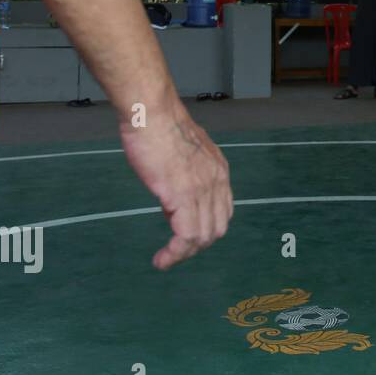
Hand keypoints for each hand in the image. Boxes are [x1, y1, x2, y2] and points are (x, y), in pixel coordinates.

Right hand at [120, 99, 232, 269]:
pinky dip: (175, 253)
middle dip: (197, 245)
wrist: (152, 113)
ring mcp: (202, 190)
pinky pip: (186, 236)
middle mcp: (217, 182)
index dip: (206, 227)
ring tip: (166, 260)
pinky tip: (162, 260)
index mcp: (219, 171)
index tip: (185, 235)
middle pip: (217, 227)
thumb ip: (188, 171)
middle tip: (175, 252)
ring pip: (203, 236)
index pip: (223, 210)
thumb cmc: (160, 126)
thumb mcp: (184, 152)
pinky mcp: (182, 196)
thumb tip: (177, 190)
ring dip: (184, 254)